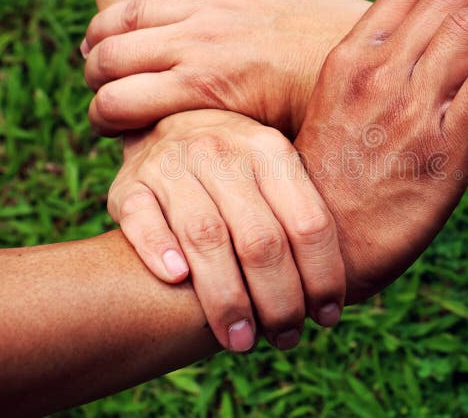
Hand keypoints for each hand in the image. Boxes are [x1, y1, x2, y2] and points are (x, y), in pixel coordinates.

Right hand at [82, 0, 369, 135]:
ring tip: (95, 42)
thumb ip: (220, 150)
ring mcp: (220, 5)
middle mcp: (201, 40)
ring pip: (137, 8)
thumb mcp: (270, 145)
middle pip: (114, 52)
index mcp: (204, 86)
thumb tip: (190, 177)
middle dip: (94, 73)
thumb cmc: (327, 114)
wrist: (378, 56)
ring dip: (106, 25)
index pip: (118, 101)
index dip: (100, 117)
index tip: (106, 127)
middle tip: (96, 86)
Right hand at [109, 110, 344, 350]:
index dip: (324, 277)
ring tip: (241, 341)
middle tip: (286, 338)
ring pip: (206, 237)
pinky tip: (178, 281)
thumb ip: (301, 214)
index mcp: (271, 151)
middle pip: (260, 239)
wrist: (167, 126)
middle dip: (278, 301)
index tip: (328, 317)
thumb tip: (338, 290)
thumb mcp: (275, 170)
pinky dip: (161, 251)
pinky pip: (142, 220)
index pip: (309, 222)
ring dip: (225, 297)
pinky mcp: (130, 186)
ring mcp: (174, 166)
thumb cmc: (236, 169)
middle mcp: (224, 152)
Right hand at [294, 0, 467, 301]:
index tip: (461, 14)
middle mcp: (379, 77)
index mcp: (347, 63)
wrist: (328, 247)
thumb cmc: (329, 184)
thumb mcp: (329, 114)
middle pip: (445, 3)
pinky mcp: (447, 149)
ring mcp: (413, 110)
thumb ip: (361, 78)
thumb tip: (400, 55)